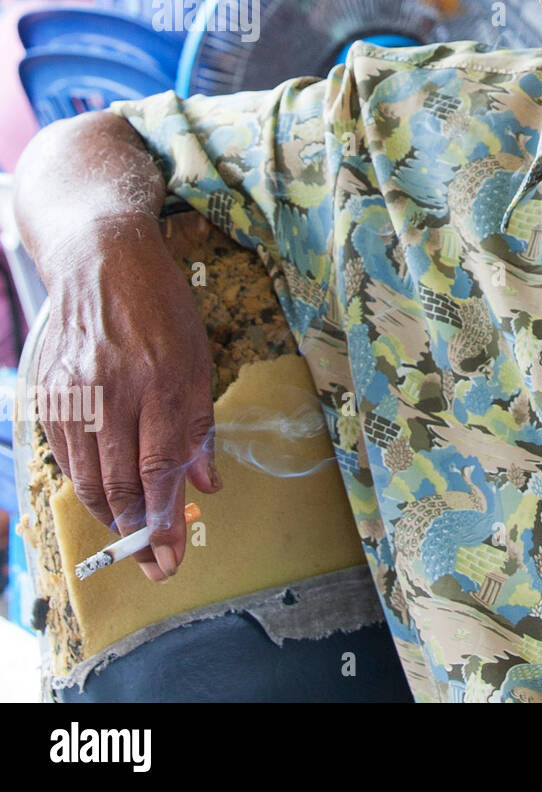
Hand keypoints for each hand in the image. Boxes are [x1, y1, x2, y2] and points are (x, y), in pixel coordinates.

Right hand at [34, 215, 219, 579]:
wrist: (102, 261)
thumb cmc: (162, 310)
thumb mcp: (199, 359)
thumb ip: (200, 427)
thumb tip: (207, 485)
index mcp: (161, 381)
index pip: (160, 469)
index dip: (165, 519)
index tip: (172, 555)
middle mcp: (113, 391)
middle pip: (120, 483)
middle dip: (138, 534)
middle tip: (154, 566)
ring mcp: (74, 393)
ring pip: (86, 477)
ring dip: (109, 517)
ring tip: (131, 538)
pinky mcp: (47, 393)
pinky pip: (64, 455)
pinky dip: (83, 484)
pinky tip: (103, 498)